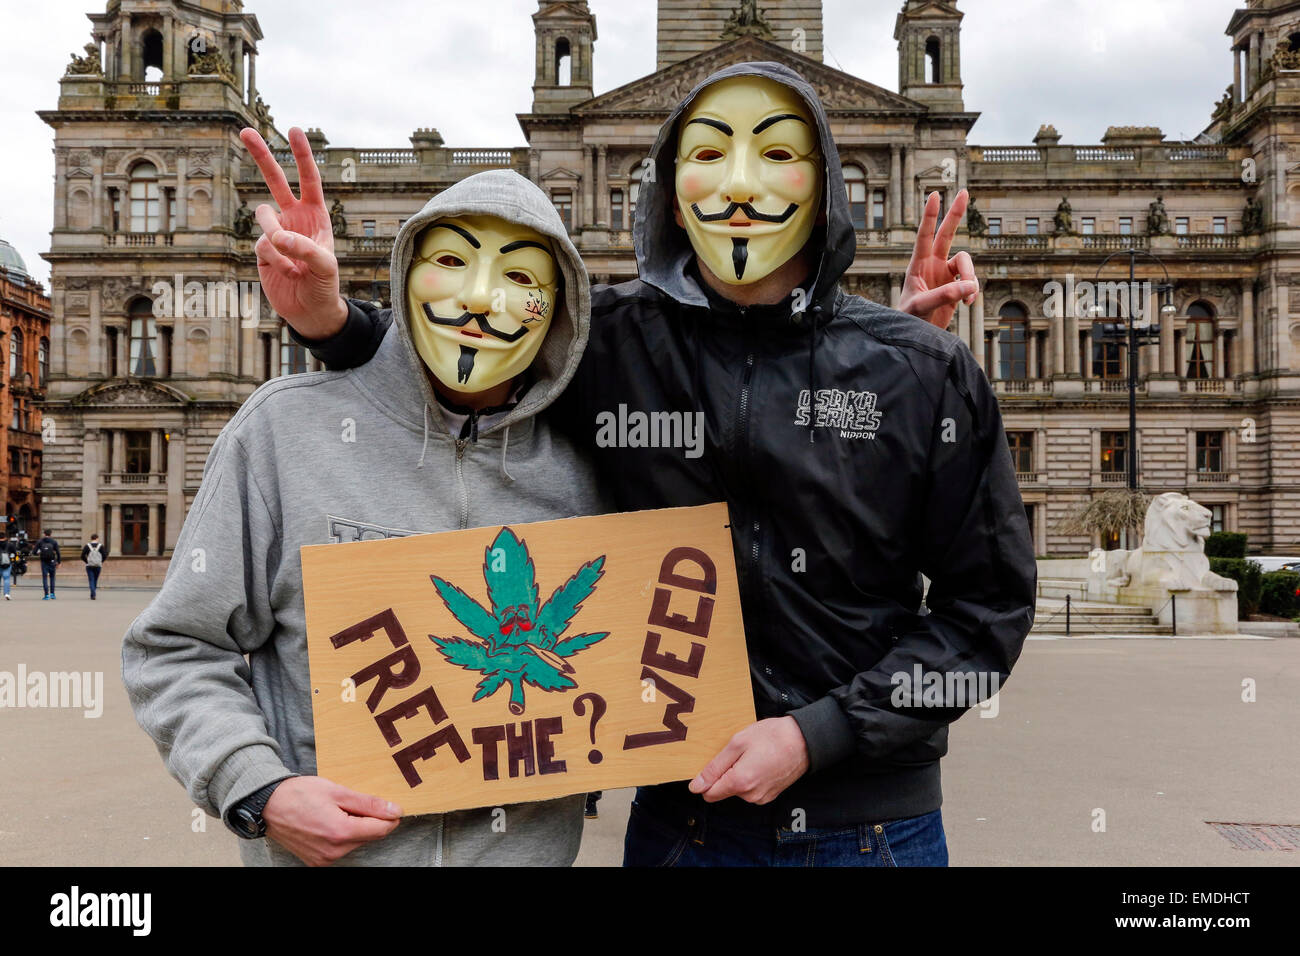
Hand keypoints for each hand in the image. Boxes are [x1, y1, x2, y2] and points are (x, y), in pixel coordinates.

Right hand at [239, 126, 346, 339]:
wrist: (310, 310)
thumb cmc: (325, 285)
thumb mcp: (325, 267)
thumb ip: (305, 248)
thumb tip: (278, 236)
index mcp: (315, 215)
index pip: (309, 180)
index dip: (302, 156)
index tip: (293, 130)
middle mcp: (294, 218)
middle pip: (275, 180)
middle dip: (262, 156)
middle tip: (245, 130)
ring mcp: (276, 232)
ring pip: (263, 215)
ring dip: (277, 237)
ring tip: (294, 262)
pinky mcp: (261, 249)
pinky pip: (261, 244)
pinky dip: (275, 259)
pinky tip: (289, 273)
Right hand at [262, 776, 401, 866]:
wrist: (268, 805)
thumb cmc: (299, 794)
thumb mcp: (337, 791)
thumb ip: (369, 803)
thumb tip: (395, 810)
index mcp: (340, 832)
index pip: (381, 829)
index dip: (390, 816)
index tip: (390, 805)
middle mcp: (333, 851)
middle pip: (369, 836)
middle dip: (370, 820)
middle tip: (353, 802)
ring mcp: (324, 859)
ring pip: (356, 842)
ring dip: (355, 827)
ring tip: (337, 810)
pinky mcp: (317, 862)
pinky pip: (341, 849)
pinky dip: (342, 835)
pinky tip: (330, 820)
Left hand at [687, 716, 809, 804]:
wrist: (804, 741)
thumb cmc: (772, 736)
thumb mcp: (738, 744)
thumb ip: (715, 767)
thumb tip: (696, 787)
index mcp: (739, 783)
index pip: (708, 794)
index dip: (707, 778)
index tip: (716, 762)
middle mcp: (750, 796)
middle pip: (723, 790)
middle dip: (725, 773)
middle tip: (739, 753)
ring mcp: (761, 797)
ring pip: (737, 790)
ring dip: (739, 774)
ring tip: (753, 755)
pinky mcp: (770, 795)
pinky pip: (750, 790)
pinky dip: (751, 777)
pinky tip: (761, 762)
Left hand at [899, 188, 978, 330]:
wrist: (915, 335)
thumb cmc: (909, 320)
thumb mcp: (922, 307)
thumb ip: (944, 295)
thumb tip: (969, 286)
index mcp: (918, 265)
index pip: (924, 236)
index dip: (930, 216)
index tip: (934, 194)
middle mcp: (933, 265)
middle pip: (947, 234)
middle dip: (955, 214)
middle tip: (963, 190)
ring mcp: (945, 275)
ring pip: (966, 263)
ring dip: (970, 277)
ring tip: (967, 298)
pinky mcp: (956, 287)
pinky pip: (971, 281)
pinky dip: (972, 292)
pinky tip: (967, 304)